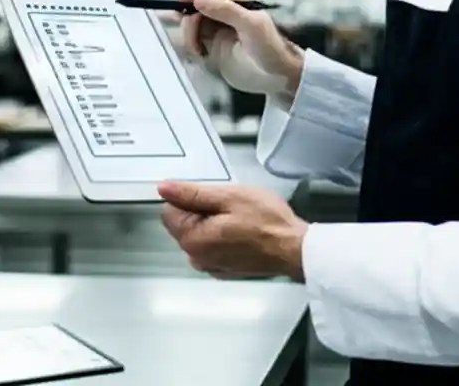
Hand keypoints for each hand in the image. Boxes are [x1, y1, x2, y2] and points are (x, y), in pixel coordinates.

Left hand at [158, 181, 308, 280]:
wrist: (294, 249)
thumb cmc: (266, 221)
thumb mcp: (228, 197)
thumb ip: (192, 193)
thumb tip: (164, 188)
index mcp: (192, 239)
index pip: (169, 210)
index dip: (190, 198)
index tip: (215, 198)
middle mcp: (196, 257)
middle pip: (184, 224)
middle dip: (202, 211)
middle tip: (231, 207)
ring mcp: (211, 266)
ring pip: (200, 234)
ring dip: (214, 224)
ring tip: (240, 220)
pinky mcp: (224, 270)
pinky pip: (213, 247)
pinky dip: (223, 238)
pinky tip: (244, 233)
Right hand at [178, 0, 304, 97]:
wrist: (276, 72)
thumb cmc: (271, 46)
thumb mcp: (251, 25)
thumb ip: (226, 10)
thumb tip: (199, 0)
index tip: (184, 0)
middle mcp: (226, 7)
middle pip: (196, 1)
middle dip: (189, 16)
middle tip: (190, 32)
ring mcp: (218, 24)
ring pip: (192, 19)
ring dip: (189, 32)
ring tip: (197, 49)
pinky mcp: (213, 40)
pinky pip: (195, 35)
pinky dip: (192, 42)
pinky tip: (199, 51)